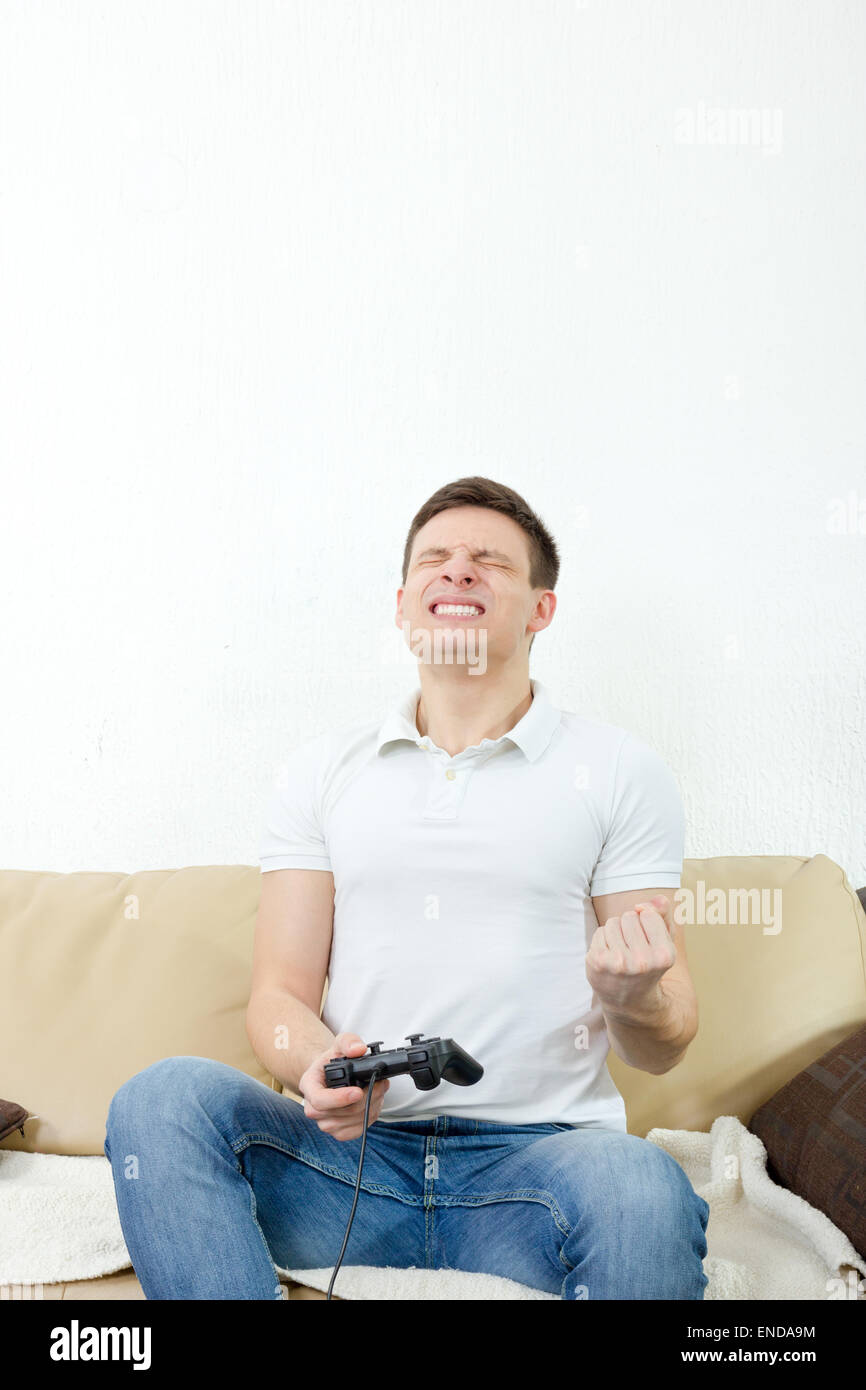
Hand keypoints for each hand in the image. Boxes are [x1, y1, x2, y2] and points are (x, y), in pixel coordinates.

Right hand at [298, 1032, 389, 1141]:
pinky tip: (374, 1103)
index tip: (358, 1092)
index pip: (319, 1100)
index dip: (339, 1099)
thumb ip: (348, 1041)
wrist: (332, 1074)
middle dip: (365, 1099)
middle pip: (339, 1113)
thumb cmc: (333, 1060)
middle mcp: (312, 1108)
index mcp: (308, 1085)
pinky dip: (370, 1118)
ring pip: (350, 1123)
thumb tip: (358, 1049)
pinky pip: (356, 1132)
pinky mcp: (337, 1131)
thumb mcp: (339, 1043)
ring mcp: (324, 1122)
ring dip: (371, 1107)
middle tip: (381, 1084)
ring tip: (379, 1091)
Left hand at [586, 895, 676, 1018]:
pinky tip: (610, 957)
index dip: (647, 924)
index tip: (649, 943)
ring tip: (622, 952)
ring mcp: (617, 963)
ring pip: (613, 922)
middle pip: (630, 917)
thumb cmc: (649, 965)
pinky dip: (604, 940)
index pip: (649, 914)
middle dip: (631, 927)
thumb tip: (653, 900)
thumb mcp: (664, 942)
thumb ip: (663, 915)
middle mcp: (642, 961)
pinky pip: (600, 931)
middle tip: (634, 950)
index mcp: (664, 955)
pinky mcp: (597, 962)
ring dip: (617, 933)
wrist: (630, 1001)